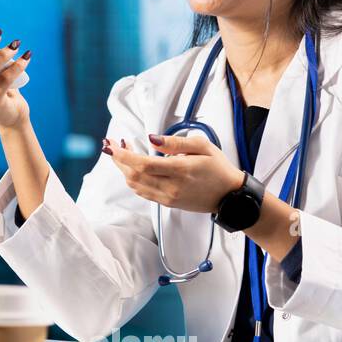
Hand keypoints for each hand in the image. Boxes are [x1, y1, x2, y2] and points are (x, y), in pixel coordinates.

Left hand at [104, 132, 242, 214]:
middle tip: (112, 144)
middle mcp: (171, 187)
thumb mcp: (202, 146)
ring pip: (134, 185)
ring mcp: (167, 197)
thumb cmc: (218, 167)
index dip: (123, 156)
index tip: (112, 145)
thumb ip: (175, 143)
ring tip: (121, 152)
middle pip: (133, 175)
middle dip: (118, 160)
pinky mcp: (166, 203)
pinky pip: (142, 192)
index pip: (143, 165)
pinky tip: (132, 166)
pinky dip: (132, 178)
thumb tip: (151, 138)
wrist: (229, 196)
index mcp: (180, 170)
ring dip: (123, 169)